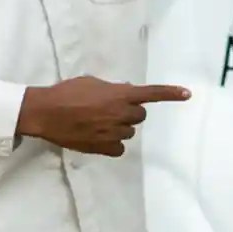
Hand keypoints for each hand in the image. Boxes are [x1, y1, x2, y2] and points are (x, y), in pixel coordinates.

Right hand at [17, 76, 190, 156]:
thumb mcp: (92, 83)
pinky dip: (112, 144)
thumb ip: (112, 89)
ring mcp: (114, 132)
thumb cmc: (66, 93)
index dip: (171, 94)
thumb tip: (126, 92)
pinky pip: (120, 148)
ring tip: (96, 123)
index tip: (188, 94)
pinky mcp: (105, 148)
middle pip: (139, 115)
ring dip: (119, 127)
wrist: (45, 112)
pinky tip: (97, 137)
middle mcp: (121, 114)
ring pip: (129, 132)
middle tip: (108, 109)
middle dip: (128, 112)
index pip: (151, 93)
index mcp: (120, 95)